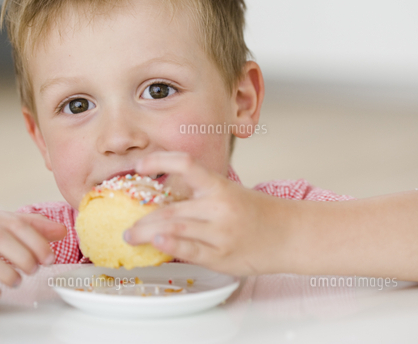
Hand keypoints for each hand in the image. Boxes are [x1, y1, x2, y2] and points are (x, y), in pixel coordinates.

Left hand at [125, 152, 292, 274]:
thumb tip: (163, 204)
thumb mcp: (231, 194)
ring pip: (175, 229)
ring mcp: (220, 232)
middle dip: (143, 217)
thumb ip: (201, 197)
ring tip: (132, 236)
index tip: (140, 166)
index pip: (185, 165)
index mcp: (220, 186)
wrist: (290, 234)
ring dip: (147, 233)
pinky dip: (171, 246)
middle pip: (171, 209)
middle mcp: (219, 207)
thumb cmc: (258, 214)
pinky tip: (157, 245)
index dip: (160, 162)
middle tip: (126, 223)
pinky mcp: (222, 255)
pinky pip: (191, 250)